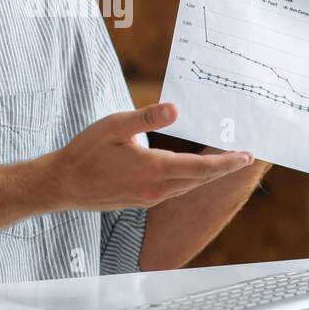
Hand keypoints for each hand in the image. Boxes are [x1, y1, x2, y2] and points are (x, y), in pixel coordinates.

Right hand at [43, 103, 253, 210]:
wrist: (62, 185)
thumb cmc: (85, 152)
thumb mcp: (113, 125)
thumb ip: (146, 118)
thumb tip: (174, 109)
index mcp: (153, 169)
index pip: (200, 168)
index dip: (226, 163)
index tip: (246, 156)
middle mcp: (155, 189)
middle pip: (199, 179)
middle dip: (223, 168)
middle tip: (245, 156)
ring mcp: (148, 198)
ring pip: (187, 186)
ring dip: (207, 175)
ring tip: (225, 162)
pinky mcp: (140, 200)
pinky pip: (174, 190)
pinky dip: (189, 179)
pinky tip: (192, 171)